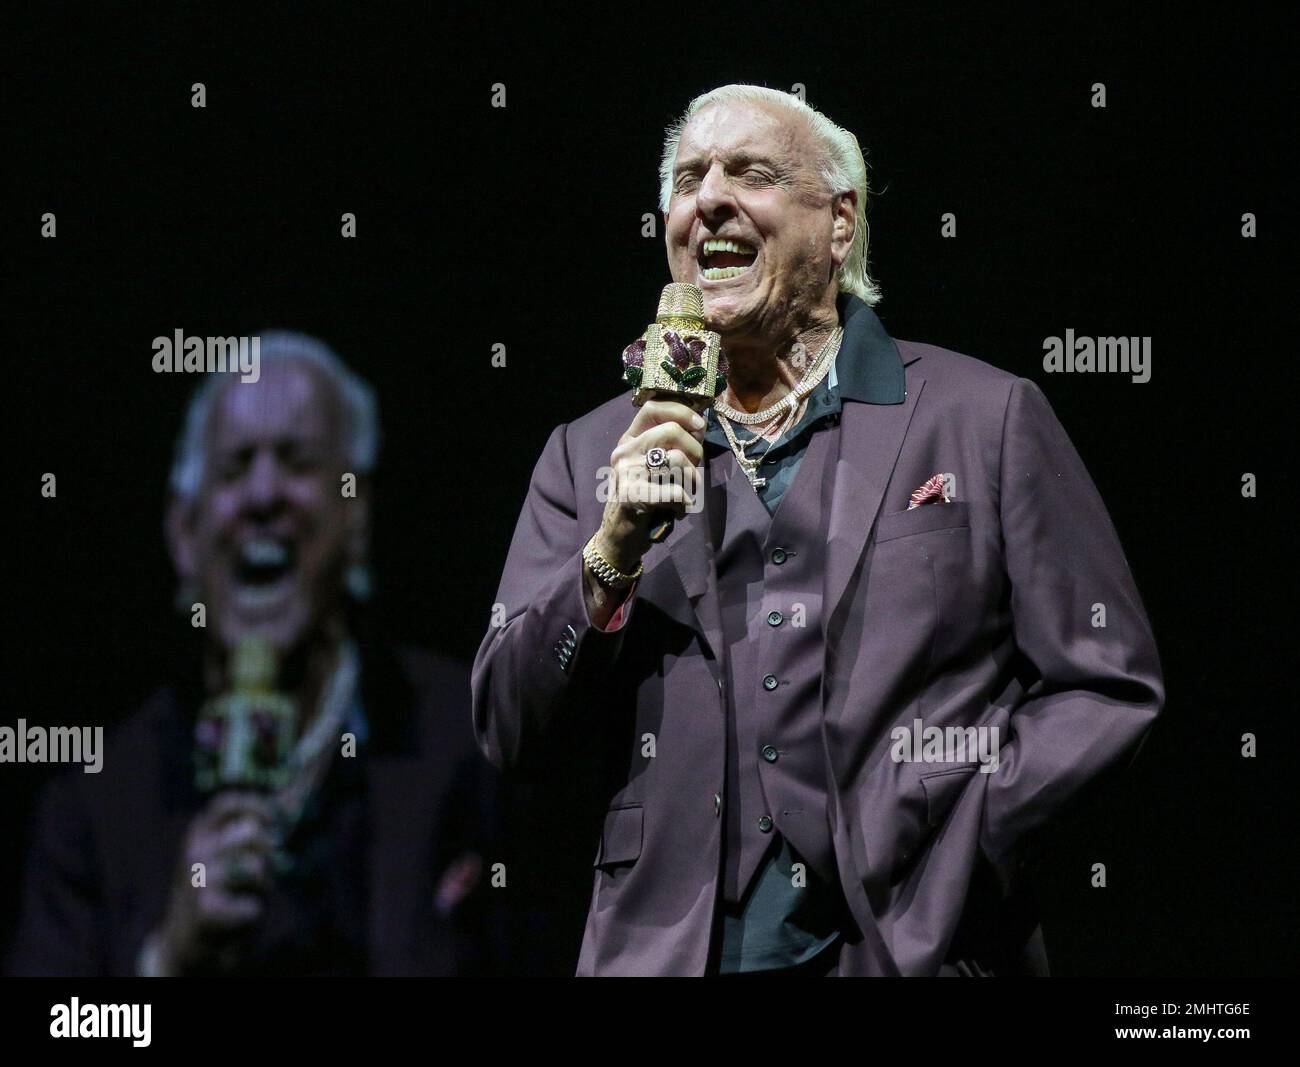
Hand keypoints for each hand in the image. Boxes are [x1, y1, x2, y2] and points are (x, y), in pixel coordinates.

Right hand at [150, 790, 278, 973]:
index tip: (274, 819)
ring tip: (251, 894)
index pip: (227, 803)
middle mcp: (195, 851)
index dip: (256, 805)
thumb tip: (292, 795)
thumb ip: (254, 829)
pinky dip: (254, 911)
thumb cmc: (223, 889)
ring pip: (255, 867)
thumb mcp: (232, 853)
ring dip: (265, 883)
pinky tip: (240, 914)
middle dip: (270, 853)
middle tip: (264, 872)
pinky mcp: (206, 909)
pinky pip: (253, 903)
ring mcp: (199, 879)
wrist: (190, 939)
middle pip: (251, 833)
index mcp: (200, 832)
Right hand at [593, 399, 705, 572]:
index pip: (653, 408)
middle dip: (694, 451)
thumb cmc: (644, 502)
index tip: (699, 426)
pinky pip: (676, 490)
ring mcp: (626, 472)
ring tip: (686, 494)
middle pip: (671, 431)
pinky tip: (678, 510)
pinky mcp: (632, 495)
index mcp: (629, 441)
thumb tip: (700, 424)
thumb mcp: (651, 468)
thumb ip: (670, 446)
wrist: (619, 538)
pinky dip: (685, 502)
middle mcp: (624, 452)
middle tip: (694, 473)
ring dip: (692, 480)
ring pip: (677, 458)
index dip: (681, 412)